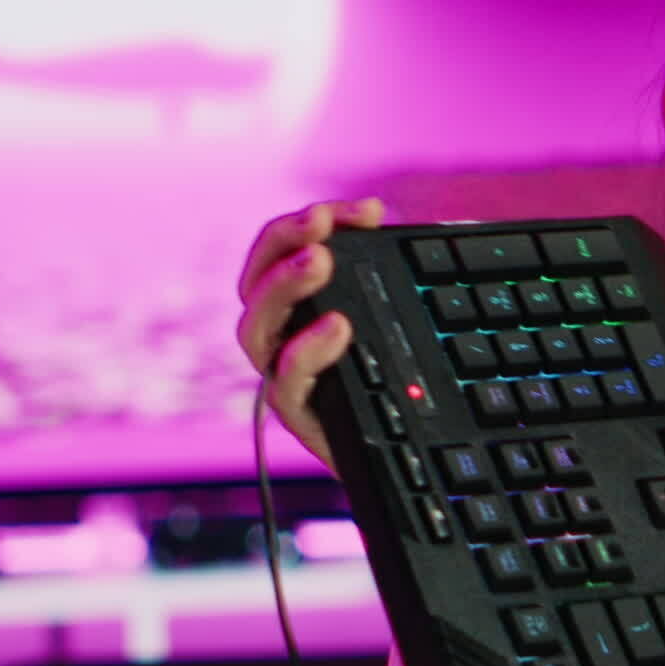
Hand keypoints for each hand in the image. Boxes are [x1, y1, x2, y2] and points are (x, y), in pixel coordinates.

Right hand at [235, 198, 387, 462]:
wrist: (410, 454)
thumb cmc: (395, 378)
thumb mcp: (391, 311)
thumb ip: (377, 263)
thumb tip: (372, 211)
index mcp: (293, 308)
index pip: (277, 254)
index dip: (306, 224)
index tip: (364, 211)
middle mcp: (280, 339)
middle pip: (254, 284)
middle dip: (282, 244)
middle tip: (319, 222)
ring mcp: (285, 379)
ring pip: (254, 331)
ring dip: (282, 287)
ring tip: (318, 261)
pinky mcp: (302, 419)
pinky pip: (284, 386)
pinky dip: (305, 351)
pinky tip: (338, 327)